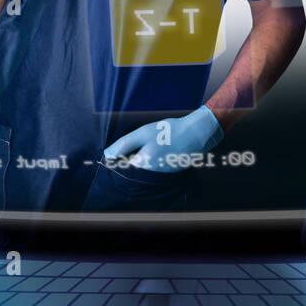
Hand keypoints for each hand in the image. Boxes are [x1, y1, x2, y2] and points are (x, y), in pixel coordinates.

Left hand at [103, 106, 223, 173]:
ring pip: (150, 164)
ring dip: (150, 153)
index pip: (125, 162)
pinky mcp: (174, 168)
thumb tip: (108, 155)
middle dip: (138, 152)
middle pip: (138, 164)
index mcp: (143, 165)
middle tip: (148, 139)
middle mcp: (152, 173)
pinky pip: (161, 163)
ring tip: (160, 141)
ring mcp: (164, 172)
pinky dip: (161, 155)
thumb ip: (124, 144)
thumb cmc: (168, 132)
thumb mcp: (143, 133)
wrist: (197, 134)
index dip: (125, 151)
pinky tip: (168, 145)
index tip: (133, 141)